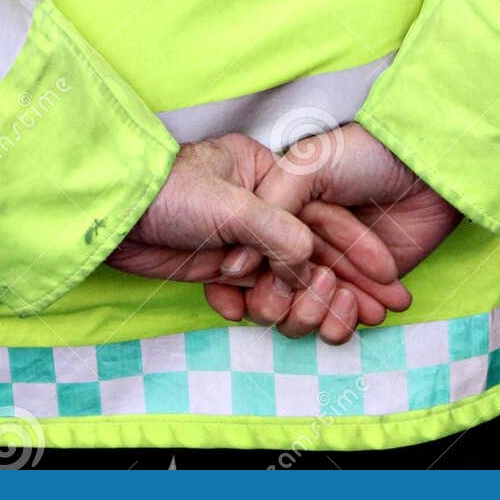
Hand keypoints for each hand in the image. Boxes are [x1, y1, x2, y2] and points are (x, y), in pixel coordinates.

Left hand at [106, 133, 404, 302]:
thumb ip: (276, 232)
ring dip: (311, 300)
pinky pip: (255, 291)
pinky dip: (269, 307)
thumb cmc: (165, 190)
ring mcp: (238, 236)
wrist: (109, 212)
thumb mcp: (229, 205)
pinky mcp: (216, 263)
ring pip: (287, 275)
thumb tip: (308, 263)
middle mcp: (257, 204)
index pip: (323, 213)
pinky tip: (287, 322)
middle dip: (346, 282)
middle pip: (312, 249)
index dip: (358, 248)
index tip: (389, 277)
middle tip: (379, 312)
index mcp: (266, 173)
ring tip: (340, 325)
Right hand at [204, 123, 460, 341]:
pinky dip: (353, 319)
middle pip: (273, 294)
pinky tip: (376, 307)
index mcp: (274, 214)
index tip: (259, 293)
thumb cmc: (363, 155)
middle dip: (290, 303)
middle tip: (319, 286)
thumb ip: (272, 208)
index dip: (249, 282)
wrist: (426, 168)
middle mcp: (294, 244)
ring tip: (349, 297)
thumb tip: (236, 267)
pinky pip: (343, 318)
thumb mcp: (307, 166)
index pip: (248, 260)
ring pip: (306, 313)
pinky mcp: (361, 288)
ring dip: (323, 315)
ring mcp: (328, 267)